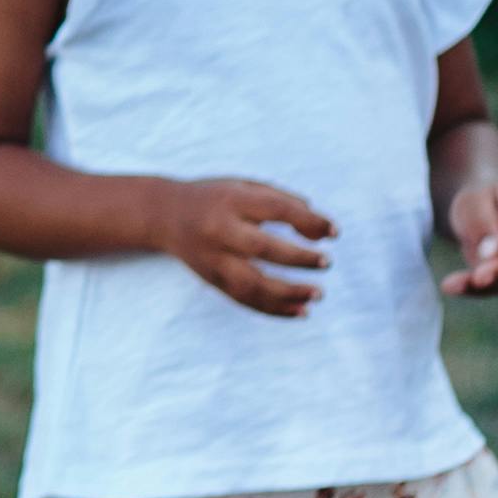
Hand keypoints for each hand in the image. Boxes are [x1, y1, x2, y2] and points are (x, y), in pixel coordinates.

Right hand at [153, 174, 334, 314]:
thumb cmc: (215, 197)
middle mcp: (220, 230)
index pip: (276, 209)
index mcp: (232, 200)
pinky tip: (300, 311)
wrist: (163, 214)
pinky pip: (245, 300)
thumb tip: (320, 230)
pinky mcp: (212, 280)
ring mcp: (214, 259)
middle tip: (326, 262)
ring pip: (253, 284)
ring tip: (317, 294)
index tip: (334, 231)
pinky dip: (274, 309)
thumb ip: (283, 201)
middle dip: (299, 258)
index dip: (309, 220)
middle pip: (263, 248)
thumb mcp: (244, 186)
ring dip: (289, 293)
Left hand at [444, 172, 497, 295]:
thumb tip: (489, 256)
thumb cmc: (481, 198)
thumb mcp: (475, 202)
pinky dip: (473, 289)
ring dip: (483, 284)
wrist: (480, 210)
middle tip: (479, 276)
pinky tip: (452, 287)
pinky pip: (497, 287)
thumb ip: (483, 224)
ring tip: (453, 284)